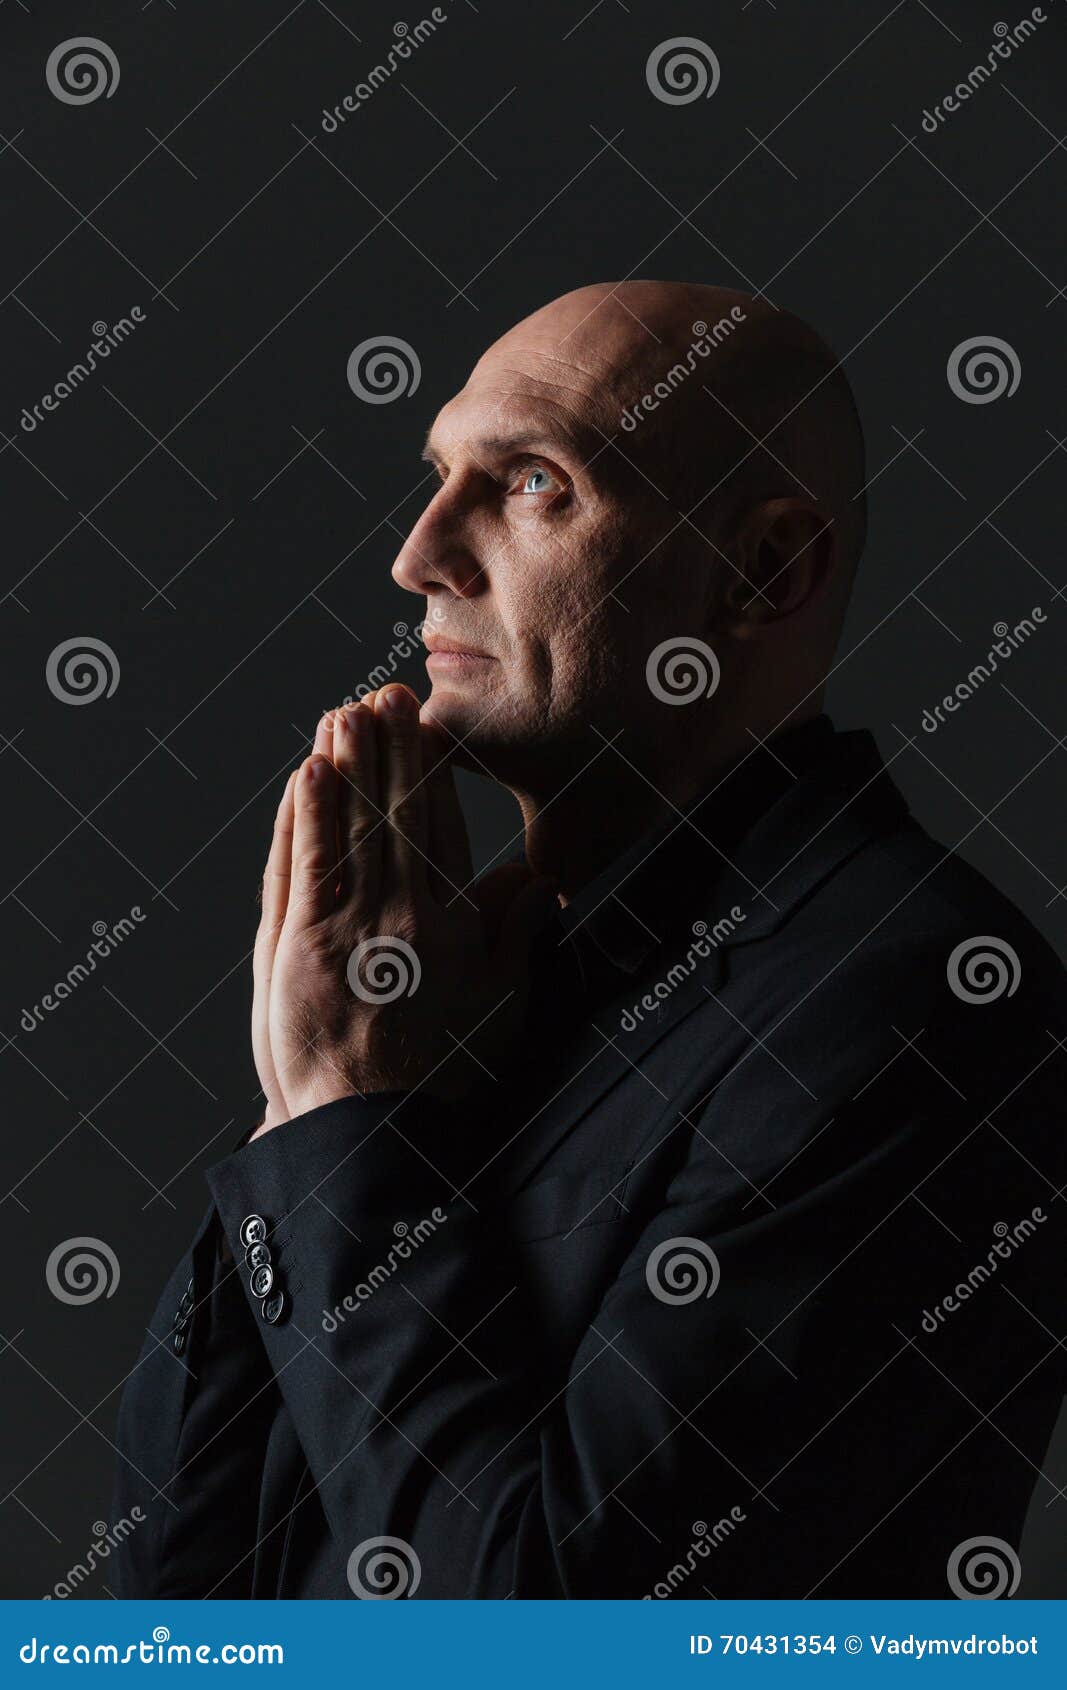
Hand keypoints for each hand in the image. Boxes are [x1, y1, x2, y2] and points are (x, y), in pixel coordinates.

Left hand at [254, 685, 555, 1128]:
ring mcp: (350, 928)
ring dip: (348, 766)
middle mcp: (403, 915)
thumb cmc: (441, 1077)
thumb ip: (517, 938)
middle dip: (390, 750)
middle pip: (396, 815)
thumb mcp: (500, 1006)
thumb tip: (543, 885)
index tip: (426, 728)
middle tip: (386, 693)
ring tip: (344, 712)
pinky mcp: (302, 947)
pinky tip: (308, 773)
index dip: (429, 773)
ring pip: (351, 830)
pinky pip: (307, 866)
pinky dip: (307, 817)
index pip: (439, 829)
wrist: (376, 1131)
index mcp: (451, 926)